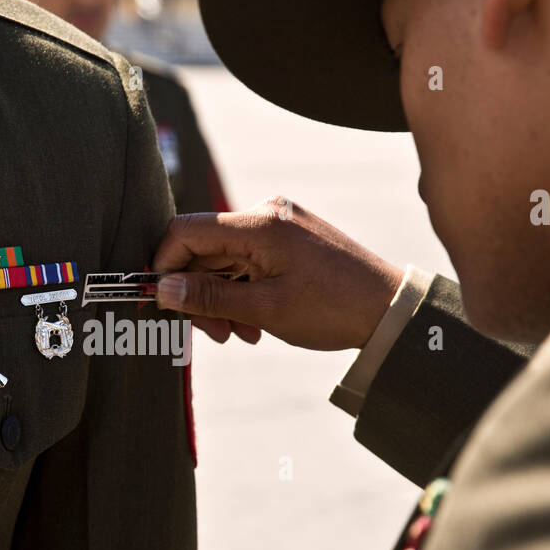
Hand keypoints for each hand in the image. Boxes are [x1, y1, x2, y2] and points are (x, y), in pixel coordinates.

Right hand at [153, 197, 405, 349]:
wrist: (391, 309)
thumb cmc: (333, 309)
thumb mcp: (264, 309)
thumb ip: (209, 296)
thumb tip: (162, 289)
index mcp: (260, 223)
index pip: (186, 231)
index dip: (164, 266)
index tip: (158, 301)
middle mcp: (267, 214)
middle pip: (204, 249)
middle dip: (198, 293)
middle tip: (211, 335)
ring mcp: (280, 225)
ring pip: (226, 260)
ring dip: (222, 299)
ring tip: (239, 335)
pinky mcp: (291, 239)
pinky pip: (249, 262)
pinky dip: (243, 292)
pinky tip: (254, 323)